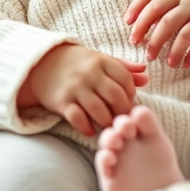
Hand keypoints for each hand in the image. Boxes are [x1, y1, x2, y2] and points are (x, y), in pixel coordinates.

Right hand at [18, 44, 148, 136]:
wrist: (42, 64)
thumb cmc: (78, 64)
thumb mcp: (100, 60)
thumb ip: (124, 69)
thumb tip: (147, 77)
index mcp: (101, 60)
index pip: (126, 80)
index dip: (131, 94)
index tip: (126, 102)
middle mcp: (89, 73)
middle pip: (116, 97)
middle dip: (122, 112)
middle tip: (121, 119)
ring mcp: (75, 87)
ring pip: (99, 111)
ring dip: (107, 122)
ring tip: (107, 126)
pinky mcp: (61, 101)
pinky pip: (78, 118)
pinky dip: (86, 127)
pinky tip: (90, 129)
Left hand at [125, 0, 189, 67]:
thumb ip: (161, 1)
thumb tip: (135, 23)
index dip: (135, 8)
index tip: (127, 24)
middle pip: (160, 12)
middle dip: (145, 31)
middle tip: (136, 45)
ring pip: (178, 30)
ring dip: (166, 48)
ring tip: (158, 60)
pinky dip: (188, 55)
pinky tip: (182, 64)